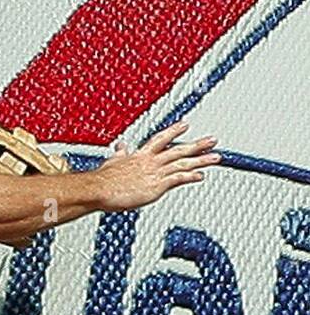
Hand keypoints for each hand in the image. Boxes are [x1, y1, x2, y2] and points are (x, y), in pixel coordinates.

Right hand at [94, 121, 219, 211]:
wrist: (99, 189)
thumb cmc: (102, 180)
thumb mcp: (111, 162)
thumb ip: (119, 155)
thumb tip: (120, 147)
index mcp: (140, 155)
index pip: (161, 139)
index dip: (174, 131)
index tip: (185, 125)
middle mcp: (150, 162)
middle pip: (178, 149)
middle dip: (197, 145)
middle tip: (212, 140)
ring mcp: (155, 173)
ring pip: (183, 163)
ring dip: (201, 160)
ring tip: (215, 157)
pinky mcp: (156, 186)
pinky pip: (178, 179)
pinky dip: (190, 176)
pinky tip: (200, 176)